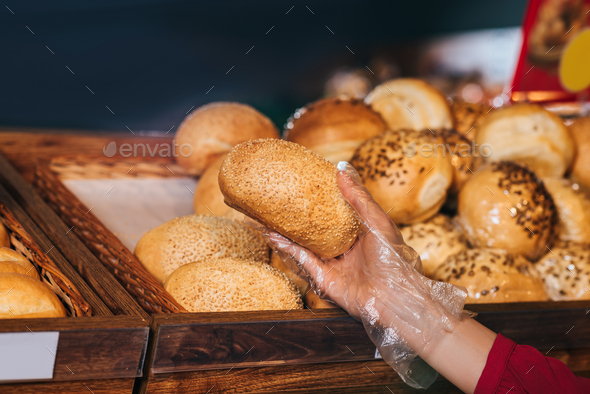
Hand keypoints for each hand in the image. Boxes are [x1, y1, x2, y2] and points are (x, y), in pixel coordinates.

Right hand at [267, 162, 423, 319]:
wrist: (393, 298)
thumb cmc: (392, 259)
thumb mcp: (378, 221)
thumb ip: (358, 197)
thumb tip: (340, 169)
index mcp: (360, 232)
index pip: (337, 211)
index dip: (322, 198)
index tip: (305, 183)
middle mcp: (345, 248)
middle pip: (317, 228)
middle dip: (299, 215)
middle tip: (280, 199)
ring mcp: (333, 264)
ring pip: (305, 244)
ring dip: (286, 231)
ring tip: (267, 216)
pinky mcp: (323, 279)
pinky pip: (302, 260)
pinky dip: (286, 247)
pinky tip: (272, 235)